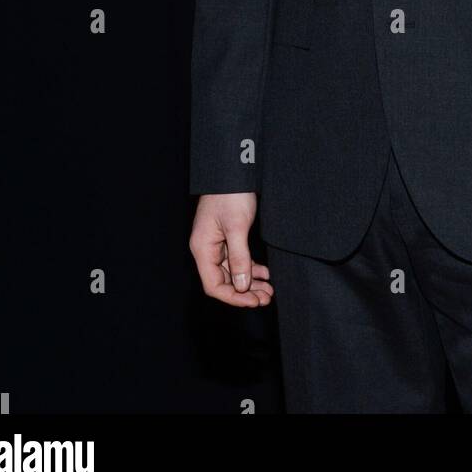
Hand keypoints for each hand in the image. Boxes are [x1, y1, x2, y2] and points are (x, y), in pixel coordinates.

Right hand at [189, 192, 273, 307]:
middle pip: (224, 281)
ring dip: (250, 283)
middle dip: (245, 292)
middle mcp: (207, 249)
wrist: (233, 170)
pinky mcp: (227, 237)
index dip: (234, 297)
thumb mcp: (237, 226)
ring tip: (269, 291)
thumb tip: (242, 287)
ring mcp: (217, 244)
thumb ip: (240, 257)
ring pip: (233, 272)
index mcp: (203, 248)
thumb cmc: (231, 194)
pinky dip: (250, 269)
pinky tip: (265, 274)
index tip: (253, 301)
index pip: (214, 285)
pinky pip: (237, 260)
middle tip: (266, 298)